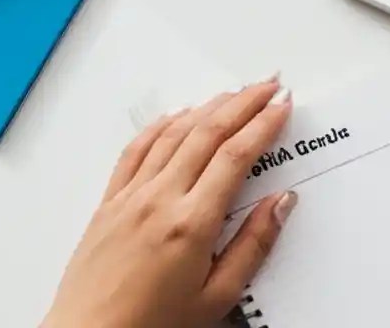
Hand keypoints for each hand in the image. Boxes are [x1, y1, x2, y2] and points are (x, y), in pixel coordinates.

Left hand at [42, 78, 295, 327]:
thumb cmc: (149, 327)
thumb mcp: (217, 297)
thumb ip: (253, 245)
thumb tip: (280, 204)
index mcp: (191, 224)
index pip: (236, 156)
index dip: (263, 124)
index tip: (282, 106)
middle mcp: (159, 201)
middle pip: (207, 132)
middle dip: (243, 102)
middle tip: (267, 86)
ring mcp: (130, 198)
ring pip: (173, 134)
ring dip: (207, 106)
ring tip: (232, 93)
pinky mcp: (108, 204)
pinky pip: (135, 151)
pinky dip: (159, 126)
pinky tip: (175, 115)